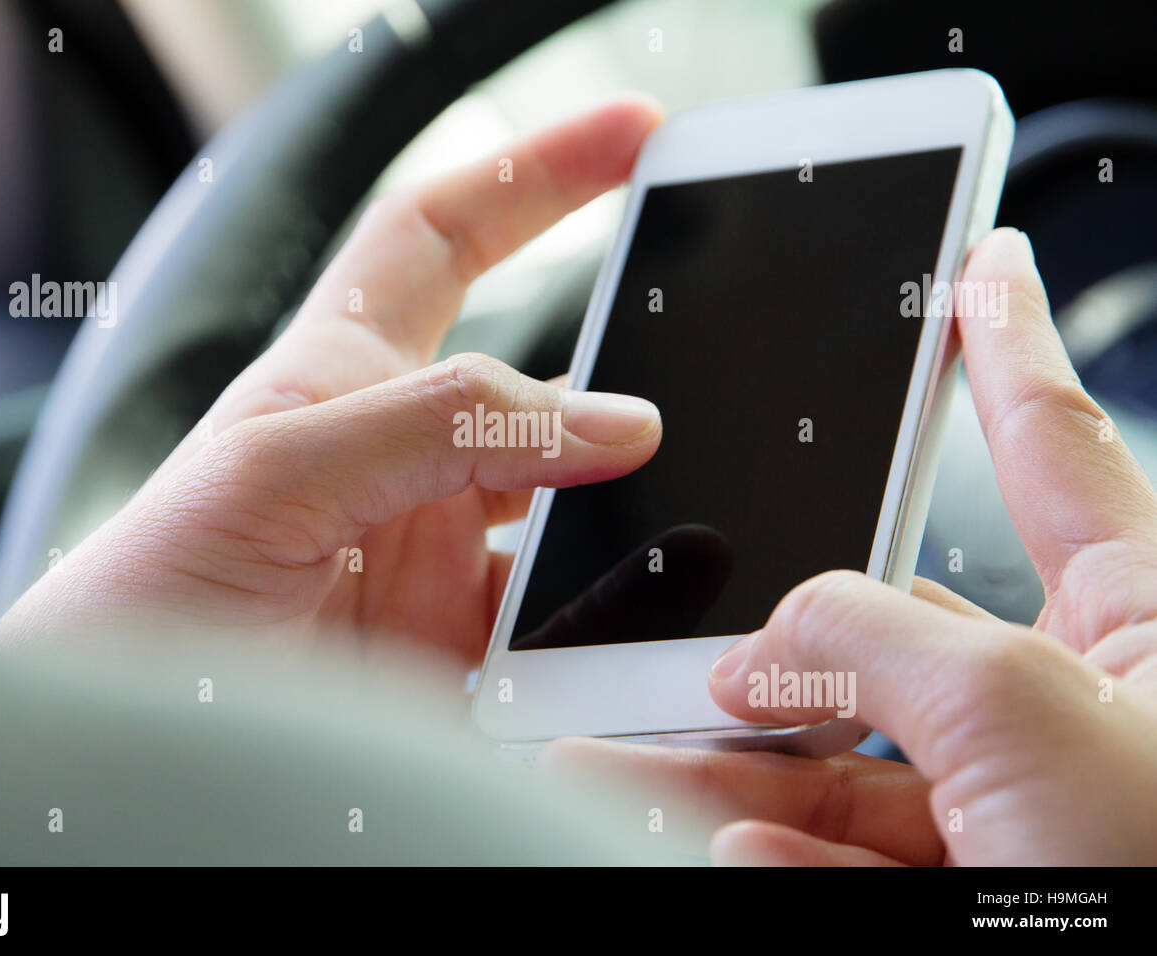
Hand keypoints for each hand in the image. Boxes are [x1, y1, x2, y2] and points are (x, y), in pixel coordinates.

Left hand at [0, 100, 664, 659]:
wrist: (124, 760)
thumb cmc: (143, 603)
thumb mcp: (269, 474)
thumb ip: (435, 426)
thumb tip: (606, 421)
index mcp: (342, 377)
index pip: (443, 237)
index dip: (534, 173)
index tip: (631, 135)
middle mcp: (402, 459)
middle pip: (539, 386)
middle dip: (623, 372)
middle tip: (701, 369)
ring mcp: (438, 555)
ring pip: (574, 511)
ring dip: (624, 519)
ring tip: (672, 521)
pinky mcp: (461, 646)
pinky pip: (566, 620)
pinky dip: (606, 624)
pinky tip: (621, 628)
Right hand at [541, 229, 1156, 864]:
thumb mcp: (1017, 710)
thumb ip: (870, 636)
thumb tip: (769, 645)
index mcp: (1144, 627)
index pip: (1057, 442)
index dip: (1004, 344)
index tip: (980, 266)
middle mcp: (1078, 709)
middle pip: (894, 637)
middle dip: (778, 645)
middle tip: (696, 651)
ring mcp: (1018, 810)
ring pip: (847, 764)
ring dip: (731, 766)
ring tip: (615, 760)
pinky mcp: (969, 884)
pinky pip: (847, 850)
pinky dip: (774, 846)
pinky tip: (724, 842)